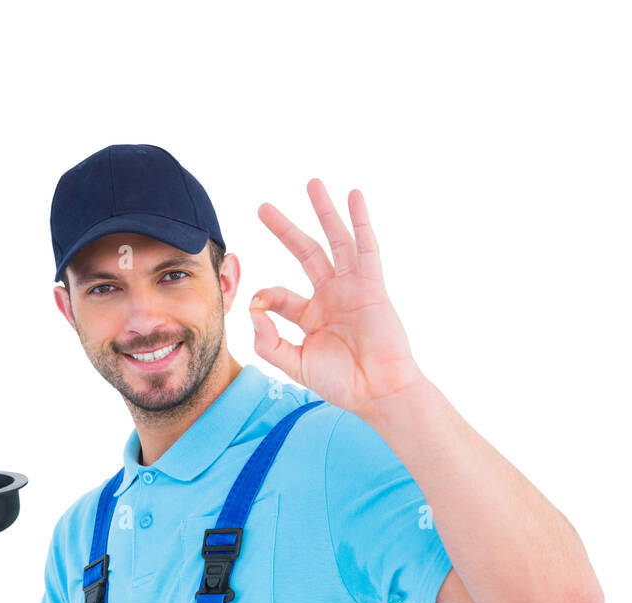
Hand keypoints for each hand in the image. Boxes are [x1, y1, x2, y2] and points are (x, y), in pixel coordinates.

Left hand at [249, 179, 423, 418]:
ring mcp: (352, 288)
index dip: (265, 297)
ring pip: (335, 241)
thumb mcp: (295, 364)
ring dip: (324, 212)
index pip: (280, 295)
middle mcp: (330, 297)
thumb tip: (253, 308)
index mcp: (311, 316)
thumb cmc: (342, 383)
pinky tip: (354, 196)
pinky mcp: (372, 285)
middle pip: (304, 253)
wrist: (378, 391)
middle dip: (284, 230)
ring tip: (312, 184)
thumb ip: (268, 341)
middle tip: (263, 207)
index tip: (259, 305)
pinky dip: (360, 221)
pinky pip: (366, 247)